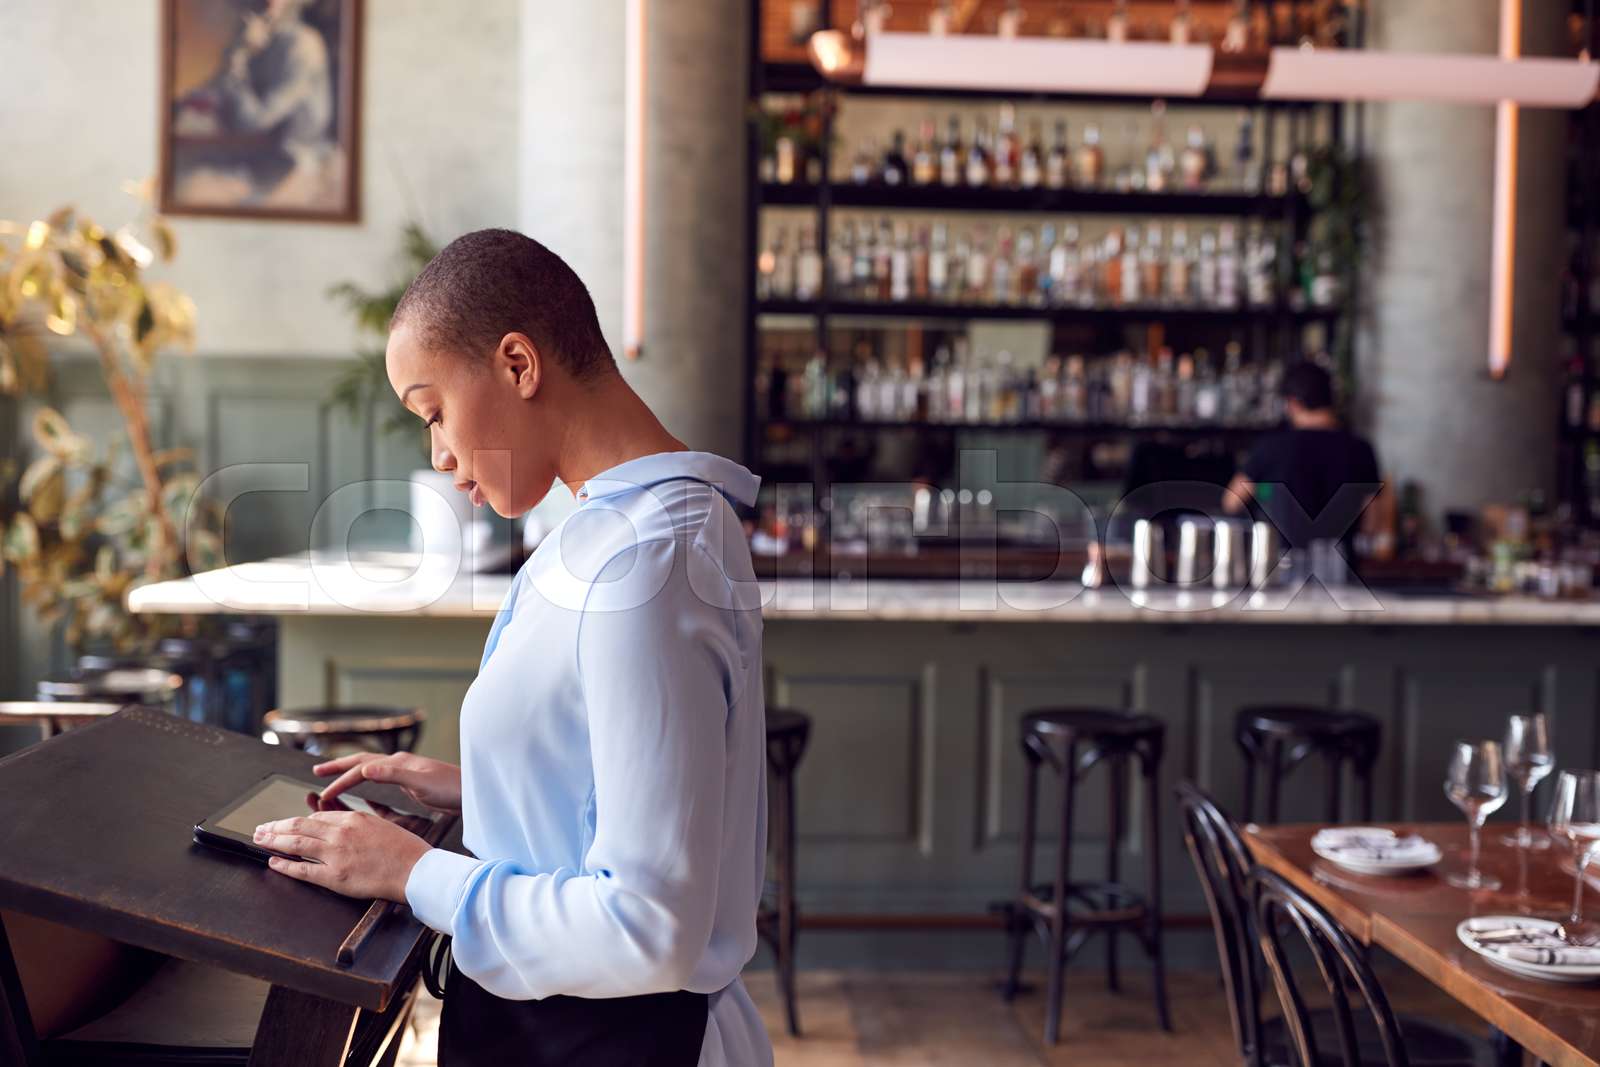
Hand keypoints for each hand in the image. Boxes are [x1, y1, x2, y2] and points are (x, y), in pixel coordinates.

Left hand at [253, 811, 430, 902]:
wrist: (415, 870)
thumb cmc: (404, 849)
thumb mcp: (380, 824)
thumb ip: (358, 821)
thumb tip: (340, 822)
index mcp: (353, 818)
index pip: (316, 816)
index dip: (296, 820)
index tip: (286, 824)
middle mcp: (340, 833)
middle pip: (299, 826)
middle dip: (275, 826)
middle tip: (261, 829)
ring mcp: (336, 854)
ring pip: (295, 843)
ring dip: (273, 841)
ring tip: (259, 840)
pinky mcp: (334, 876)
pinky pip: (302, 869)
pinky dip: (284, 865)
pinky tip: (273, 861)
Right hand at [312, 752, 461, 814]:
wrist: (473, 793)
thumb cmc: (452, 789)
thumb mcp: (421, 784)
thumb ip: (394, 775)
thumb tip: (366, 769)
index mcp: (398, 763)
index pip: (361, 769)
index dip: (341, 781)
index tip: (323, 793)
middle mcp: (399, 764)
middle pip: (362, 762)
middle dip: (339, 767)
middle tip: (317, 772)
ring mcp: (406, 772)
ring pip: (370, 770)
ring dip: (351, 773)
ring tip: (334, 779)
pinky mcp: (412, 783)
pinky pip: (382, 780)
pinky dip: (368, 784)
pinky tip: (365, 792)